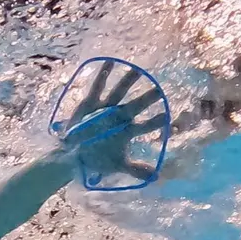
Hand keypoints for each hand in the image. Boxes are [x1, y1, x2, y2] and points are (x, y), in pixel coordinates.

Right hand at [60, 61, 166, 180]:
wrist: (72, 155)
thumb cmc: (97, 159)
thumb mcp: (117, 165)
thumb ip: (136, 169)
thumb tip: (157, 177)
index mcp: (126, 131)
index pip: (144, 126)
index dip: (155, 122)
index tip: (168, 117)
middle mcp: (118, 117)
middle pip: (135, 106)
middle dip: (147, 98)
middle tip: (160, 89)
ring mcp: (105, 109)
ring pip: (119, 93)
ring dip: (127, 82)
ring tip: (138, 70)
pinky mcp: (90, 104)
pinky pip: (97, 88)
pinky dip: (102, 76)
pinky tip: (110, 63)